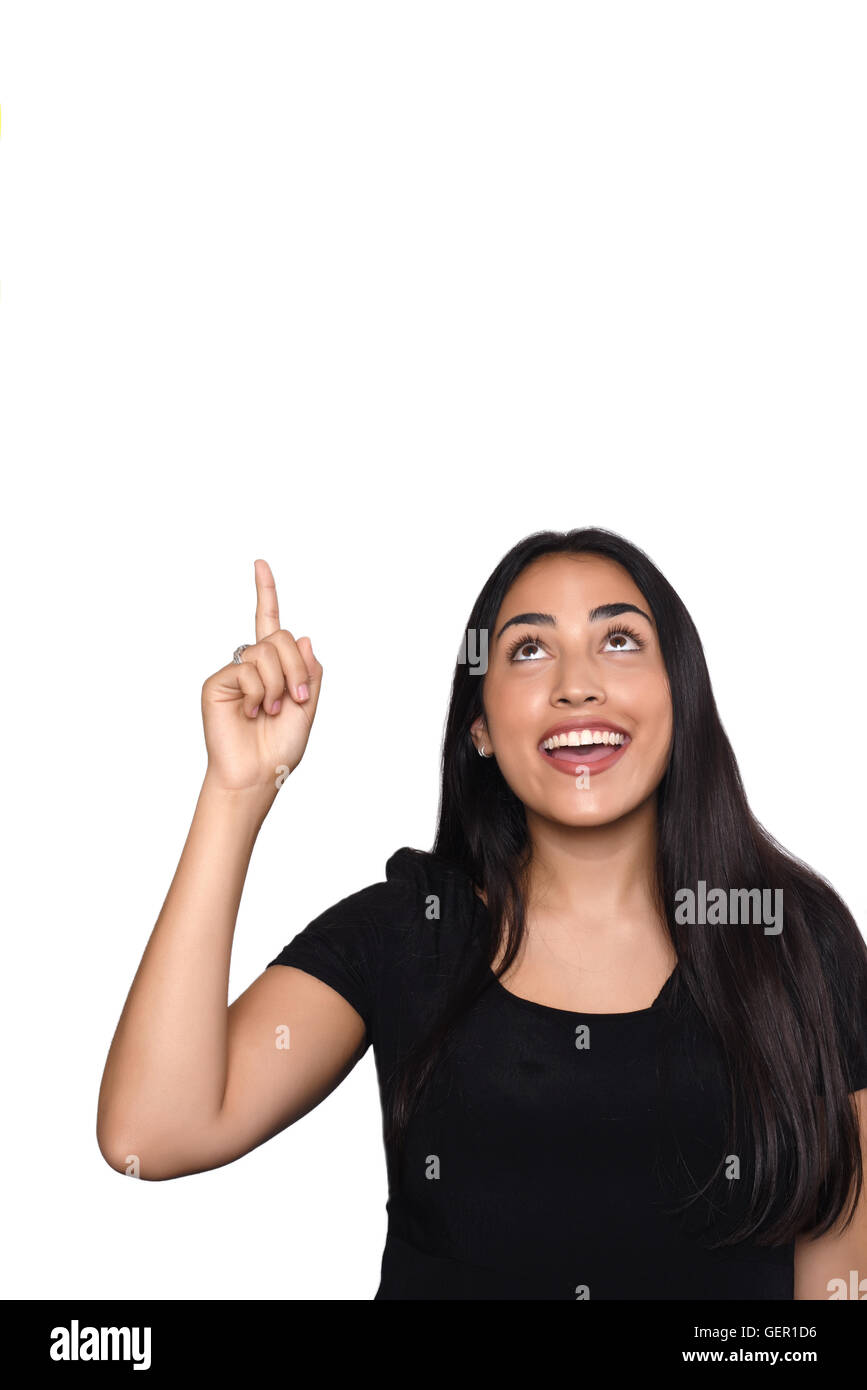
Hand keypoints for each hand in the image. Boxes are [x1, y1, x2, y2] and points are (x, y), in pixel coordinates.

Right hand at [200, 559, 322, 797]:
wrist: (257, 774)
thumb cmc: (280, 747)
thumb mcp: (308, 706)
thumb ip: (310, 670)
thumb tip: (303, 636)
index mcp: (274, 668)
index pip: (269, 623)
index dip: (265, 592)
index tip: (260, 563)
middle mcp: (252, 665)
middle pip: (282, 637)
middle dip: (298, 668)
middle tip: (297, 698)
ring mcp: (234, 672)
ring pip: (267, 651)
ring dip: (279, 683)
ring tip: (272, 711)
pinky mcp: (218, 681)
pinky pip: (248, 669)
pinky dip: (260, 692)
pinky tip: (253, 712)